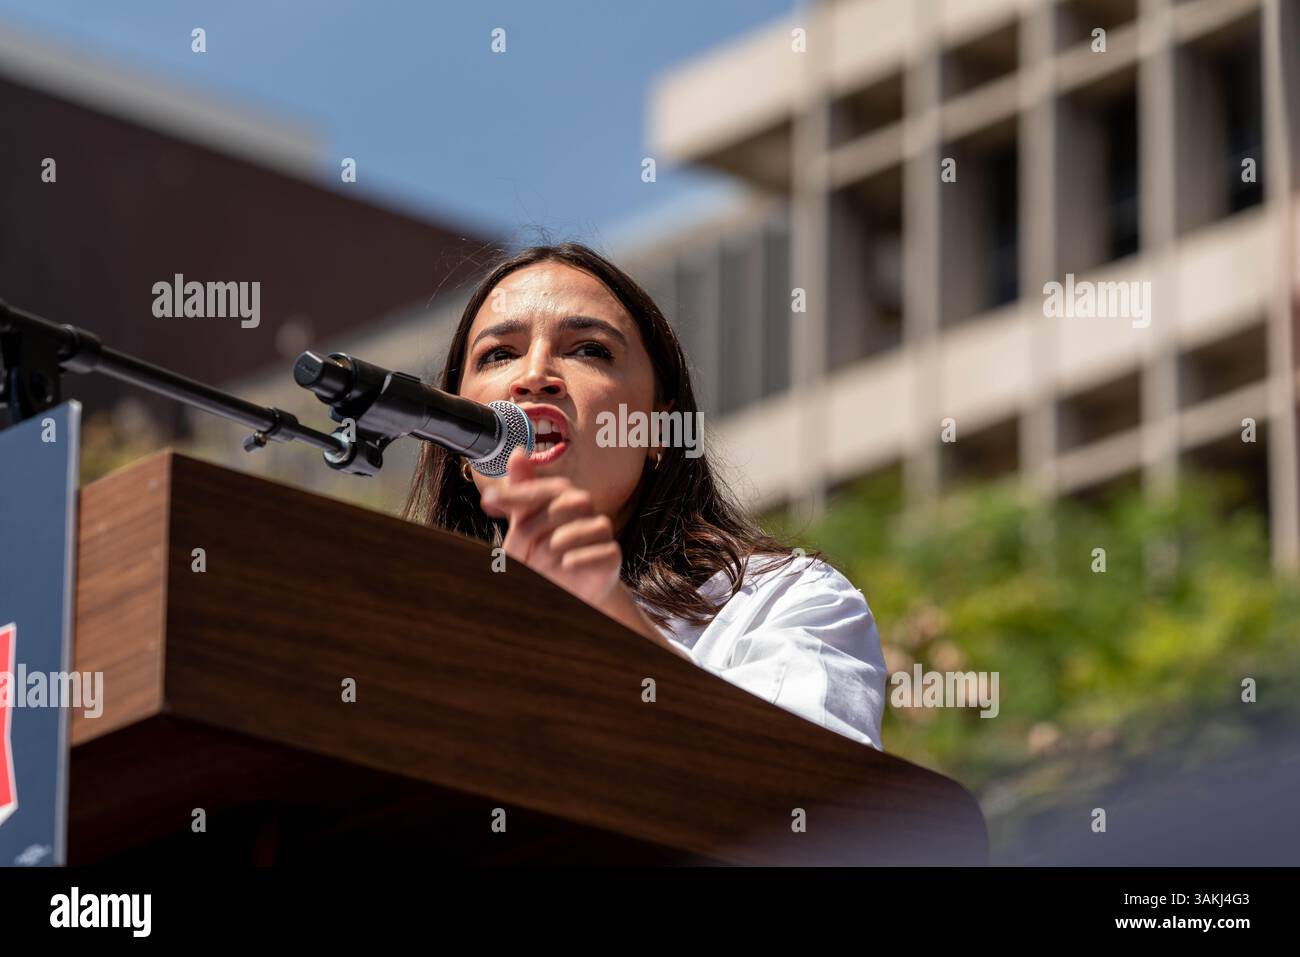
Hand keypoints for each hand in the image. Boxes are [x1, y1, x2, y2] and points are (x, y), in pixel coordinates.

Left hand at [478, 448, 691, 658]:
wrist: (566, 589)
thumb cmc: (543, 553)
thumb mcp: (524, 523)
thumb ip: (522, 490)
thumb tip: (518, 452)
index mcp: (563, 497)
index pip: (546, 487)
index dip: (518, 493)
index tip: (488, 500)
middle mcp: (585, 510)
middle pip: (570, 502)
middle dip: (540, 524)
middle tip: (525, 543)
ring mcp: (600, 532)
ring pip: (589, 526)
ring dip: (560, 543)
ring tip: (547, 557)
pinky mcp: (612, 556)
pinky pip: (603, 551)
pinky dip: (580, 559)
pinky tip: (566, 565)